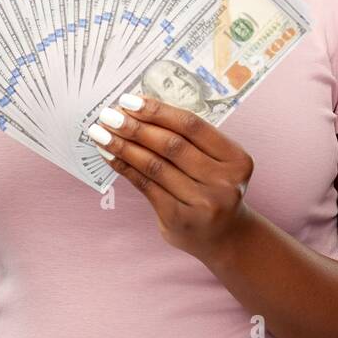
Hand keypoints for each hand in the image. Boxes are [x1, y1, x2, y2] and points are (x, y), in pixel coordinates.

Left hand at [88, 94, 255, 261]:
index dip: (159, 111)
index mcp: (236, 159)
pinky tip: (109, 155)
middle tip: (109, 114)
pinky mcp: (180, 220)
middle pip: (172, 145)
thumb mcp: (214, 163)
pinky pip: (146, 186)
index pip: (192, 126)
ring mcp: (204, 204)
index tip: (130, 100)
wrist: (223, 237)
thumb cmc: (212, 189)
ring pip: (155, 166)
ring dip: (123, 146)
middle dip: (135, 127)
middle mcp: (224, 182)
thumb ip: (188, 140)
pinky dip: (125, 167)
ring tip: (101, 133)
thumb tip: (138, 110)